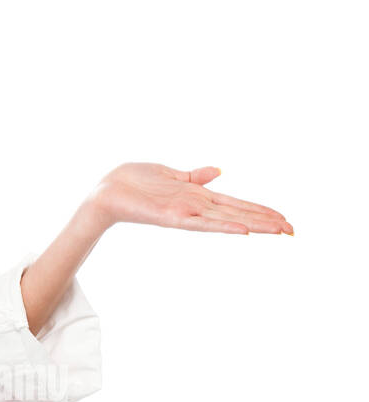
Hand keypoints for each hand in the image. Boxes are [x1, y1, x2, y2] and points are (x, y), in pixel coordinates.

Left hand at [88, 163, 292, 234]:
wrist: (106, 191)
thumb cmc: (134, 182)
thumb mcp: (170, 174)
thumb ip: (195, 176)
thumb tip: (219, 170)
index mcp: (198, 196)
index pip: (237, 204)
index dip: (260, 210)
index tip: (285, 219)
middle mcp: (196, 207)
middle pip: (239, 214)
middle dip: (266, 221)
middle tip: (294, 230)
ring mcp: (186, 213)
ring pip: (227, 219)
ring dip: (253, 224)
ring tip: (278, 230)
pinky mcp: (172, 217)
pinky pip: (201, 223)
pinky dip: (222, 226)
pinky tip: (242, 230)